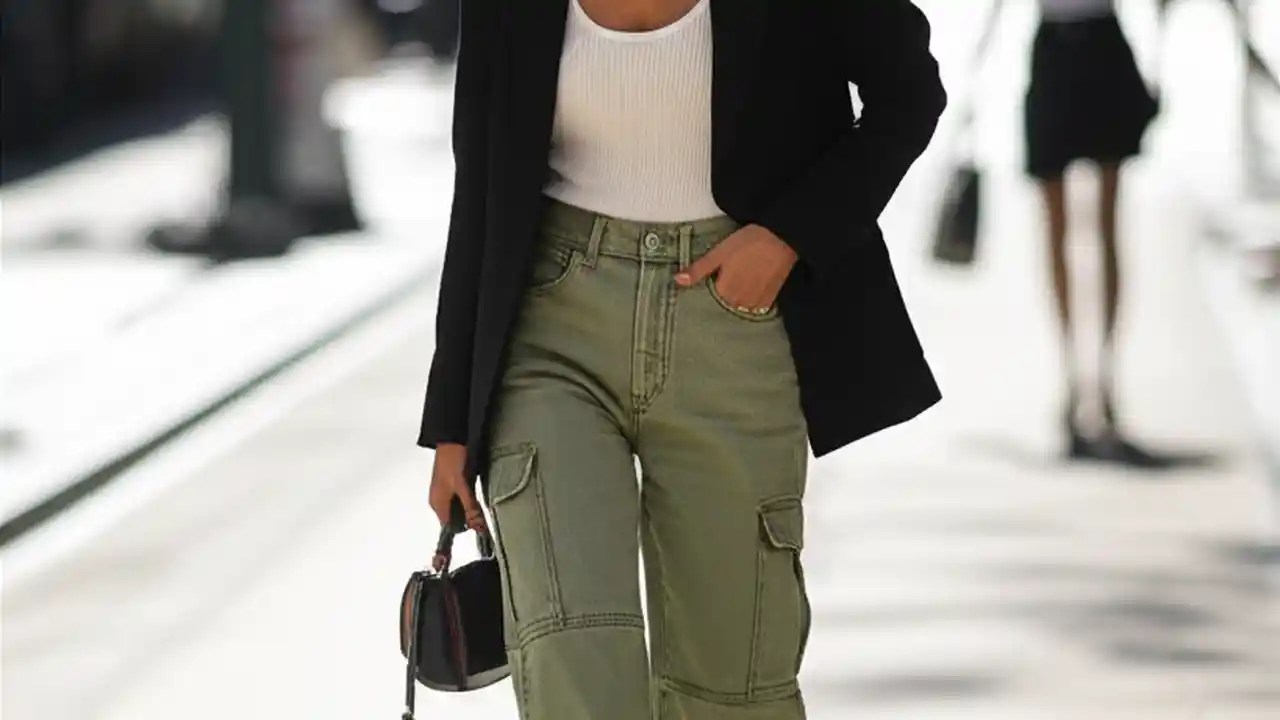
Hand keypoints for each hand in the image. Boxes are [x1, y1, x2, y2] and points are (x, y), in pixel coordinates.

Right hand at [429, 443, 487, 533]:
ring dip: (469, 506)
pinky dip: (468, 498)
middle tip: (480, 505)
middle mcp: (438, 501)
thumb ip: (471, 508)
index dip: (465, 527)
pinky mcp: (450, 485)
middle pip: (455, 520)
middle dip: (469, 517)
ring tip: (477, 496)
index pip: (450, 529)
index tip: (480, 524)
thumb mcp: (464, 486)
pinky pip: (460, 499)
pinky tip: (474, 489)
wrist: (451, 439)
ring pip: (459, 509)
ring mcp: (444, 493)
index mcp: (437, 505)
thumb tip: (479, 529)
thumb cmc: (453, 459)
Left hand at [674, 224, 796, 311]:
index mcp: (724, 291)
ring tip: (748, 273)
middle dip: (729, 288)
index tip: (724, 268)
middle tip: (738, 267)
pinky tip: (758, 280)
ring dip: (742, 293)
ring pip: (742, 303)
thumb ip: (698, 270)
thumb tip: (677, 281)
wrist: (782, 238)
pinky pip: (756, 305)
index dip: (717, 279)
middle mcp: (740, 302)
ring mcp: (757, 303)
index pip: (713, 293)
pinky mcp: (771, 300)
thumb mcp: (719, 253)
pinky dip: (754, 296)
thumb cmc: (748, 242)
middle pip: (727, 300)